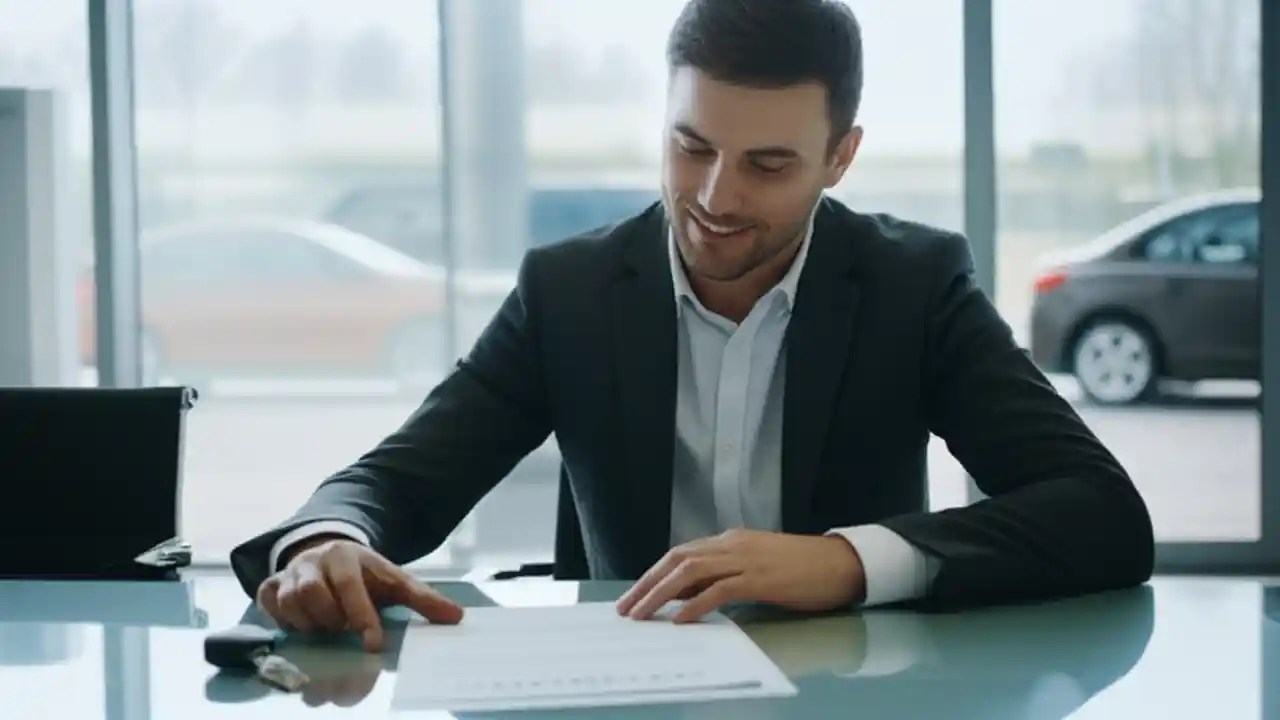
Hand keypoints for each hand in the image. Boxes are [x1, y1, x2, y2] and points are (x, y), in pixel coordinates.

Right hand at [255, 537, 463, 652]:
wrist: (330, 555)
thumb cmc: (366, 575)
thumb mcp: (395, 581)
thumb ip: (424, 599)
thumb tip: (457, 617)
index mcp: (346, 555)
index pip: (350, 585)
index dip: (360, 615)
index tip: (374, 643)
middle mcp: (313, 561)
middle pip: (311, 593)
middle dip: (330, 620)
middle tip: (345, 632)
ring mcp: (289, 573)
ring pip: (288, 602)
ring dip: (308, 624)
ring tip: (327, 630)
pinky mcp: (271, 586)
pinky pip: (269, 606)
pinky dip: (284, 622)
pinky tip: (303, 627)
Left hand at [615, 529, 865, 623]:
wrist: (841, 563)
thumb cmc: (801, 568)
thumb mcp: (756, 566)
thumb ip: (724, 575)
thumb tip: (687, 597)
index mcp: (730, 541)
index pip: (681, 554)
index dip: (654, 574)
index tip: (634, 595)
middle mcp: (733, 545)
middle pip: (678, 560)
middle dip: (647, 584)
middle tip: (626, 608)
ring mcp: (747, 559)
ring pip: (691, 572)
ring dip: (661, 594)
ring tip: (643, 616)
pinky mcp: (762, 578)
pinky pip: (721, 589)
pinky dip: (696, 604)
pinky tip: (680, 619)